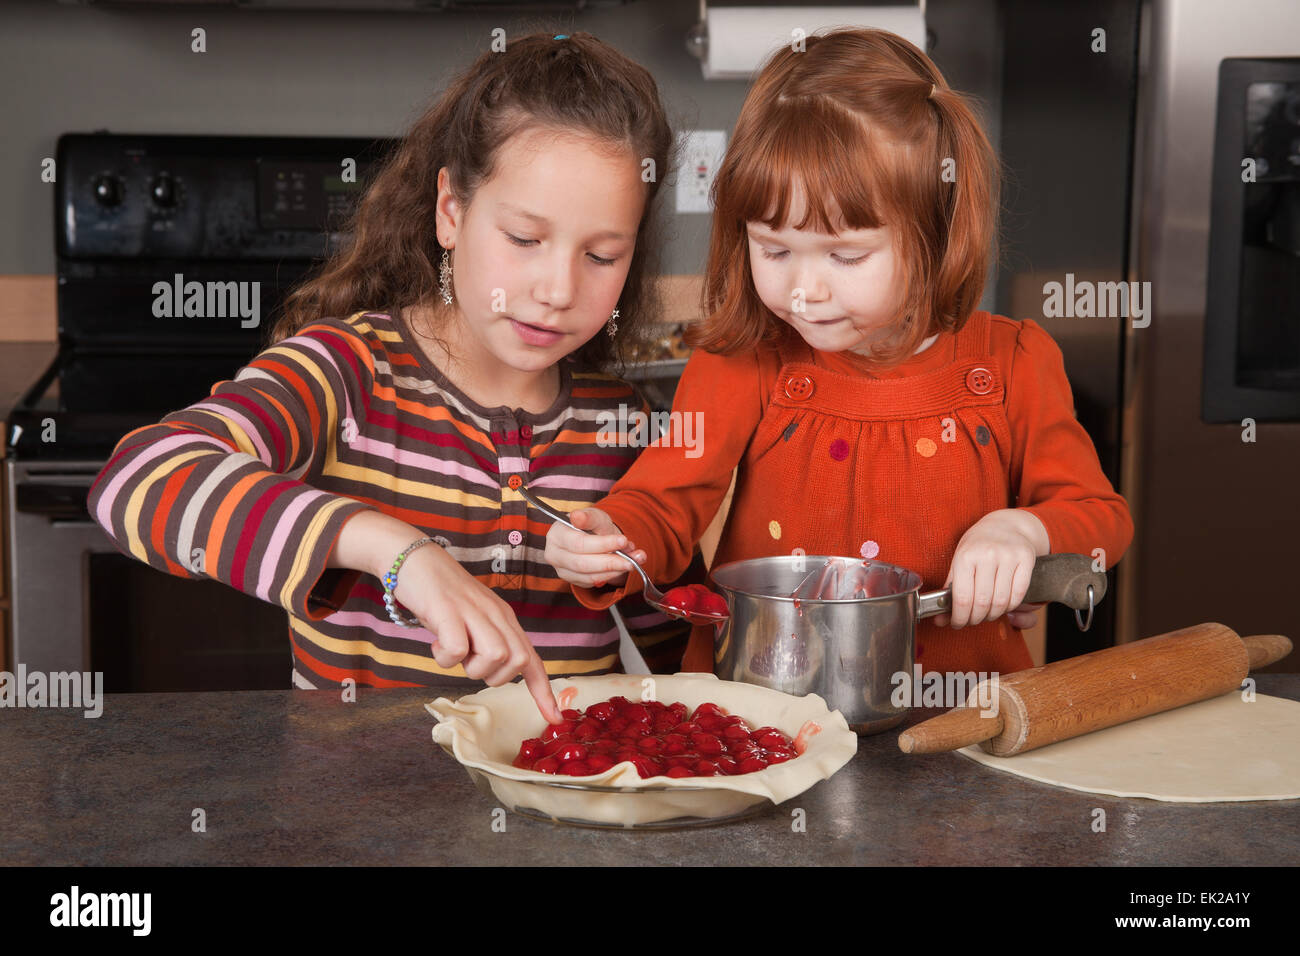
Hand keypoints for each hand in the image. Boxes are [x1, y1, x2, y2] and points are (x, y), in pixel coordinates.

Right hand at [394, 544, 561, 723]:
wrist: (412, 557)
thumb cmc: (440, 594)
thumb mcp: (471, 618)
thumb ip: (485, 641)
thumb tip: (492, 670)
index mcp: (504, 618)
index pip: (532, 659)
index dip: (543, 691)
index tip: (554, 718)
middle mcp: (495, 614)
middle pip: (518, 661)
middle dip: (494, 677)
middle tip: (467, 661)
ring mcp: (473, 612)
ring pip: (495, 657)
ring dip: (469, 666)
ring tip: (450, 649)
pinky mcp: (448, 611)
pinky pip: (458, 650)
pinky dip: (445, 657)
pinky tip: (435, 643)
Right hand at [544, 507, 646, 588]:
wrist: (595, 537)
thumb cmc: (592, 525)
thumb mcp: (595, 516)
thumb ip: (589, 518)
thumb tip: (577, 516)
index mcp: (557, 534)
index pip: (579, 543)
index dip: (602, 544)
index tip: (623, 540)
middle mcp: (554, 554)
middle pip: (582, 563)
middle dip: (610, 562)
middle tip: (631, 560)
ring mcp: (561, 569)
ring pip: (588, 576)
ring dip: (613, 571)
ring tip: (632, 562)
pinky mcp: (572, 580)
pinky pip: (592, 582)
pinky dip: (610, 576)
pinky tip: (621, 567)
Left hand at [934, 509, 1047, 628]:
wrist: (1005, 525)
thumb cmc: (978, 546)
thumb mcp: (959, 560)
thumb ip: (950, 590)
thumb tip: (939, 620)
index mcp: (965, 556)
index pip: (963, 598)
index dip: (959, 618)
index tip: (957, 624)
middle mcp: (987, 554)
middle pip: (982, 603)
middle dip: (975, 619)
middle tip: (972, 621)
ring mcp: (1008, 556)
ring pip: (1001, 602)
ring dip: (993, 615)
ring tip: (987, 614)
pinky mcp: (1026, 559)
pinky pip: (1019, 594)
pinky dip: (1010, 607)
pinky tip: (1003, 606)